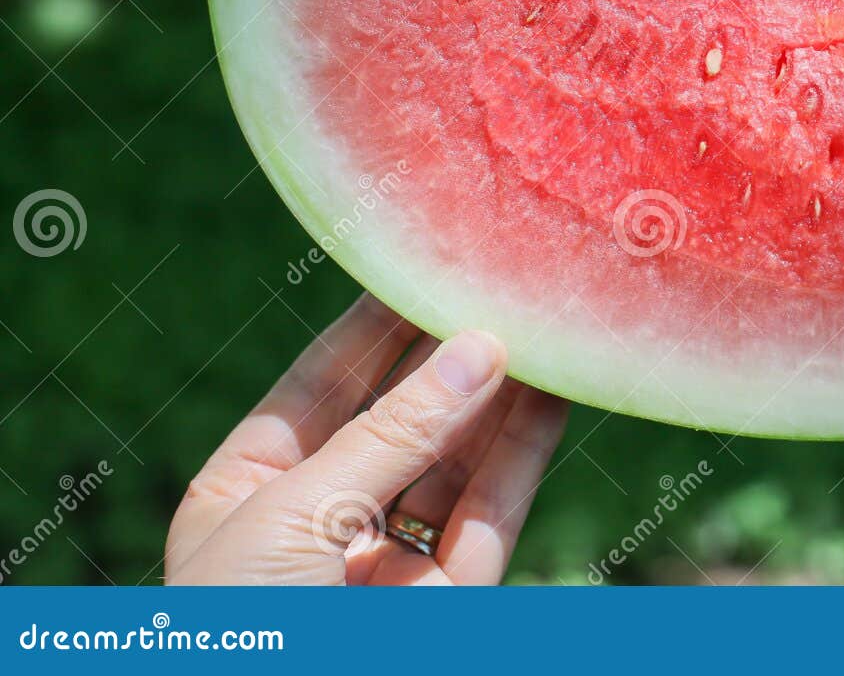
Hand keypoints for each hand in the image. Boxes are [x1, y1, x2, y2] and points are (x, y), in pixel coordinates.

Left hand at [166, 293, 566, 584]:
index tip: (427, 262)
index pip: (321, 384)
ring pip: (456, 460)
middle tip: (500, 282)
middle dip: (449, 354)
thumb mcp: (297, 514)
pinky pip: (492, 512)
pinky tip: (551, 392)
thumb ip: (395, 432)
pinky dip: (524, 452)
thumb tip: (478, 348)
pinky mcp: (451, 601)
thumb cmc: (242, 630)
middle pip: (399, 416)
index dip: (375, 326)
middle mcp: (323, 520)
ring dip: (499, 394)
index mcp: (250, 493)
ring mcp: (389, 563)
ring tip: (541, 320)